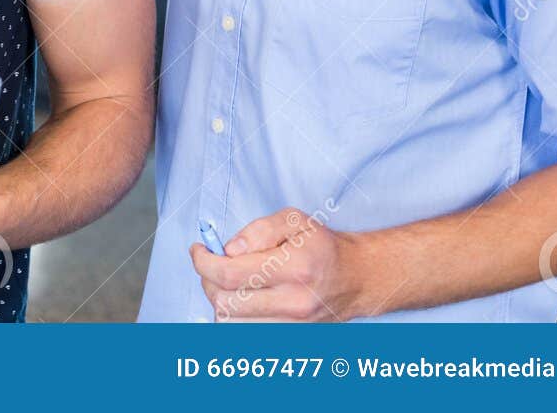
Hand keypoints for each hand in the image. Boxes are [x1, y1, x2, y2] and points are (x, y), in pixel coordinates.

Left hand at [190, 207, 372, 320]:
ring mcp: (293, 325)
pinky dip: (235, 316)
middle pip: (225, 302)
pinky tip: (241, 297)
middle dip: (207, 280)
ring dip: (219, 299)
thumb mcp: (295, 220)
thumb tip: (230, 249)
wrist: (357, 278)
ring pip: (232, 322)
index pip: (229, 273)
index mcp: (293, 268)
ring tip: (228, 280)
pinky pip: (246, 333)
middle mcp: (293, 302)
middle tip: (210, 262)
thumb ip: (259, 229)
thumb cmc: (322, 246)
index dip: (203, 261)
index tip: (198, 250)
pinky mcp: (292, 336)